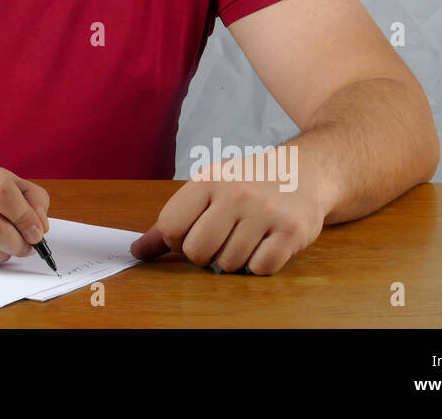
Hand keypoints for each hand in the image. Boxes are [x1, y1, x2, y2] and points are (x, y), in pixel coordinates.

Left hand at [130, 152, 328, 274]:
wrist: (304, 172)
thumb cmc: (248, 185)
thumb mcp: (207, 191)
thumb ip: (172, 222)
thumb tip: (137, 251)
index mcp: (208, 180)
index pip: (170, 227)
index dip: (176, 241)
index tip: (192, 234)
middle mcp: (236, 193)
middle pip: (197, 251)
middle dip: (205, 255)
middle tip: (221, 240)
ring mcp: (265, 213)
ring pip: (228, 264)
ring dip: (234, 260)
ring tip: (246, 237)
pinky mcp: (291, 232)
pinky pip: (259, 269)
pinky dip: (259, 265)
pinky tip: (265, 244)